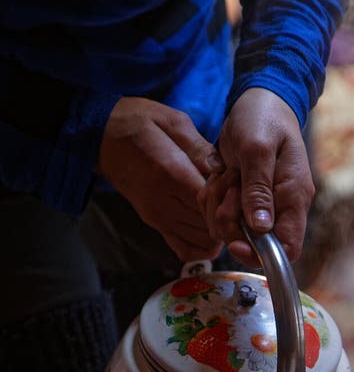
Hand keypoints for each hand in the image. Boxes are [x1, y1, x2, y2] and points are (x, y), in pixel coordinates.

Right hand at [98, 97, 224, 261]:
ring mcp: (158, 218)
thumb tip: (222, 170)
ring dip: (220, 230)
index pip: (211, 203)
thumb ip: (200, 149)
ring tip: (222, 207)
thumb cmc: (138, 122)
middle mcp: (163, 203)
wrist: (101, 136)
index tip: (234, 184)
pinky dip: (204, 245)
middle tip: (232, 198)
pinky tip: (210, 226)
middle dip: (229, 216)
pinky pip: (187, 249)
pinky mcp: (155, 225)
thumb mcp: (173, 122)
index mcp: (170, 173)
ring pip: (204, 241)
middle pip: (211, 226)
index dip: (230, 198)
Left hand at [199, 88, 314, 264]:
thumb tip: (261, 230)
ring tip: (223, 175)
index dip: (262, 256)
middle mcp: (279, 208)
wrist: (257, 99)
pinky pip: (220, 213)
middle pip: (252, 243)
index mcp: (293, 199)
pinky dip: (212, 197)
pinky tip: (218, 175)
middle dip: (230, 223)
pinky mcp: (242, 198)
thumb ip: (258, 191)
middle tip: (227, 190)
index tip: (236, 243)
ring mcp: (260, 204)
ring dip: (218, 206)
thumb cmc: (263, 119)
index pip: (288, 249)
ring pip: (232, 229)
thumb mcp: (257, 150)